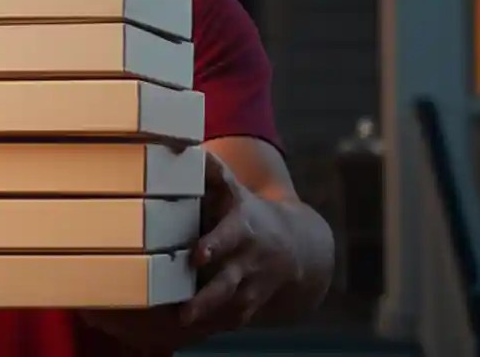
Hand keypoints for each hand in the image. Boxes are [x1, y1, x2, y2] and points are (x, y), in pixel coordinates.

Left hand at [179, 150, 299, 330]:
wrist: (296, 246)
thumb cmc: (248, 212)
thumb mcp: (233, 189)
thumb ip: (210, 171)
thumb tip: (186, 145)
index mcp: (242, 229)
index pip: (229, 237)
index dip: (215, 245)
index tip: (199, 255)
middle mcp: (248, 260)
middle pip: (228, 282)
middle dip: (208, 296)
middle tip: (185, 310)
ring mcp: (251, 285)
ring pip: (231, 307)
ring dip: (209, 316)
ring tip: (182, 323)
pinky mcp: (249, 304)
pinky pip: (234, 320)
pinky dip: (215, 327)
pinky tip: (192, 333)